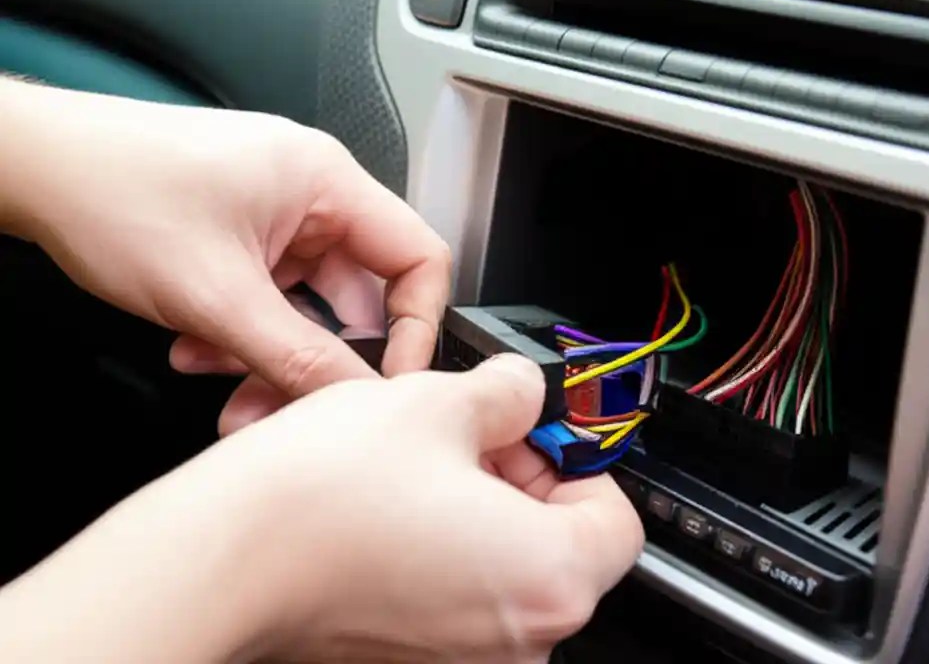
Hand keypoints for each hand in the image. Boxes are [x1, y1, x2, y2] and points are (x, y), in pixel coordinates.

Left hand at [0, 78, 449, 430]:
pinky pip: (270, 296)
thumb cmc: (109, 189)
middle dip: (324, 357)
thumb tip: (359, 397)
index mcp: (327, 181)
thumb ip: (298, 357)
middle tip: (297, 403)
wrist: (30, 167)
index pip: (418, 258)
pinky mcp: (240, 231)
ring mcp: (274, 211)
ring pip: (308, 304)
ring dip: (274, 354)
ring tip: (228, 387)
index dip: (415, 327)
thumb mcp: (216, 296)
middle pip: (359, 292)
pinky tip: (199, 350)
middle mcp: (310, 191)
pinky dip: (243, 333)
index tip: (387, 381)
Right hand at [0, 354, 642, 663]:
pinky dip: (433, 554)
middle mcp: (518, 642)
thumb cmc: (316, 500)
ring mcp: (459, 662)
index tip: (531, 433)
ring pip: (499, 570)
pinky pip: (449, 600)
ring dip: (473, 512)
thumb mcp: (436, 402)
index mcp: (551, 580)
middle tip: (467, 435)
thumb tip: (521, 391)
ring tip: (415, 465)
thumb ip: (507, 393)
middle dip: (518, 480)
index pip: (616, 517)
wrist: (212, 565)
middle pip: (557, 545)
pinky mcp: (405, 661)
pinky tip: (386, 511)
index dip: (574, 460)